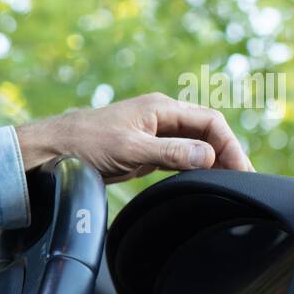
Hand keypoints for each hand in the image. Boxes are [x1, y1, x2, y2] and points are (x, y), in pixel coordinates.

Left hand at [15, 93, 254, 182]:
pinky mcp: (144, 152)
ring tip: (228, 186)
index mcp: (161, 108)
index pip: (210, 122)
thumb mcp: (130, 150)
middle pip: (207, 133)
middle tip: (242, 182)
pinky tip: (201, 183)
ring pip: (194, 146)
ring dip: (212, 163)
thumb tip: (207, 156)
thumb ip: (169, 153)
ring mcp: (153, 134)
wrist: (51, 152)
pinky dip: (193, 169)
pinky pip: (178, 158)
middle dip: (226, 154)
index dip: (230, 145)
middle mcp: (160, 117)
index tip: (241, 170)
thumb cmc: (84, 144)